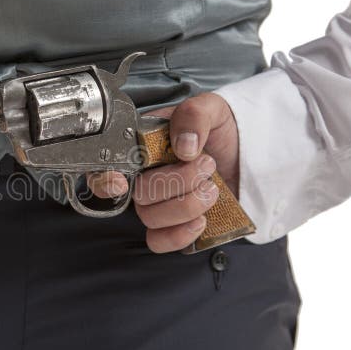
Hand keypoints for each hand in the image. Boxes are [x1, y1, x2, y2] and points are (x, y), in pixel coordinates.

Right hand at [88, 92, 239, 252]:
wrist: (248, 156)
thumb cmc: (221, 130)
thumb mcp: (211, 108)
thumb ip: (193, 116)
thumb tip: (183, 147)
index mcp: (141, 146)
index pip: (102, 167)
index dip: (103, 180)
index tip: (121, 182)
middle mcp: (144, 176)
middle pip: (138, 193)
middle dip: (176, 182)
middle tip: (207, 165)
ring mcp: (158, 203)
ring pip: (150, 218)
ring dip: (185, 205)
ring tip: (213, 189)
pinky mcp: (174, 226)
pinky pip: (160, 241)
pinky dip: (179, 235)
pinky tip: (202, 220)